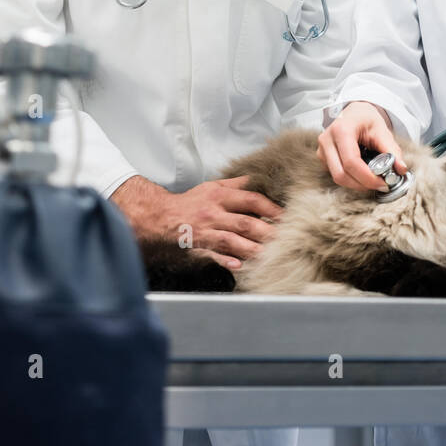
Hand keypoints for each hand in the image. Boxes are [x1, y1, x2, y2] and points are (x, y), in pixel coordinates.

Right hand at [111, 173, 282, 270]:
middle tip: (285, 239)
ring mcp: (206, 232)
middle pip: (245, 222)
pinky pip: (213, 255)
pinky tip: (239, 266)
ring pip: (232, 241)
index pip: (251, 200)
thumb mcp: (212, 187)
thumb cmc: (190, 203)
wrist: (160, 217)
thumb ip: (236, 184)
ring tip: (270, 255)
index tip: (285, 216)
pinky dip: (226, 261)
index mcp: (220, 196)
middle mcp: (214, 213)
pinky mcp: (197, 247)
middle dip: (267, 232)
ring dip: (252, 249)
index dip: (270, 208)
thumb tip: (258, 178)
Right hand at [318, 101, 408, 191]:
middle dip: (362, 184)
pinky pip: (336, 175)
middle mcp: (327, 139)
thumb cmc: (366, 119)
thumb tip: (401, 169)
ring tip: (373, 178)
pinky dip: (351, 179)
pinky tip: (362, 173)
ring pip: (337, 178)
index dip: (367, 177)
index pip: (351, 161)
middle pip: (341, 174)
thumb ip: (392, 150)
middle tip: (380, 184)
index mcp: (341, 129)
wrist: (354, 113)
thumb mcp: (382, 131)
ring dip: (357, 184)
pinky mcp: (322, 157)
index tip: (383, 183)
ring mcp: (322, 149)